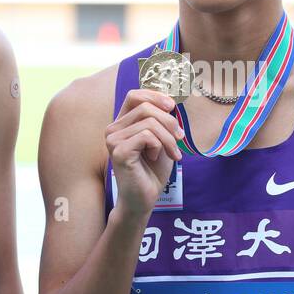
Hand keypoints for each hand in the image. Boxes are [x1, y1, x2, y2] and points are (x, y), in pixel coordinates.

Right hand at [105, 88, 183, 219]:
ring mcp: (113, 140)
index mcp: (122, 123)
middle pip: (146, 107)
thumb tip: (170, 101)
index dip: (155, 96)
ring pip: (149, 122)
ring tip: (172, 153)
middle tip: (180, 138)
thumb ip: (162, 120)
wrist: (144, 198)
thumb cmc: (152, 171)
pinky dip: (160, 146)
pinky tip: (157, 158)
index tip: (172, 107)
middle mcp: (113, 129)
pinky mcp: (119, 151)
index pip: (134, 95)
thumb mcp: (162, 140)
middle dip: (169, 122)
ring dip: (168, 138)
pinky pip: (147, 136)